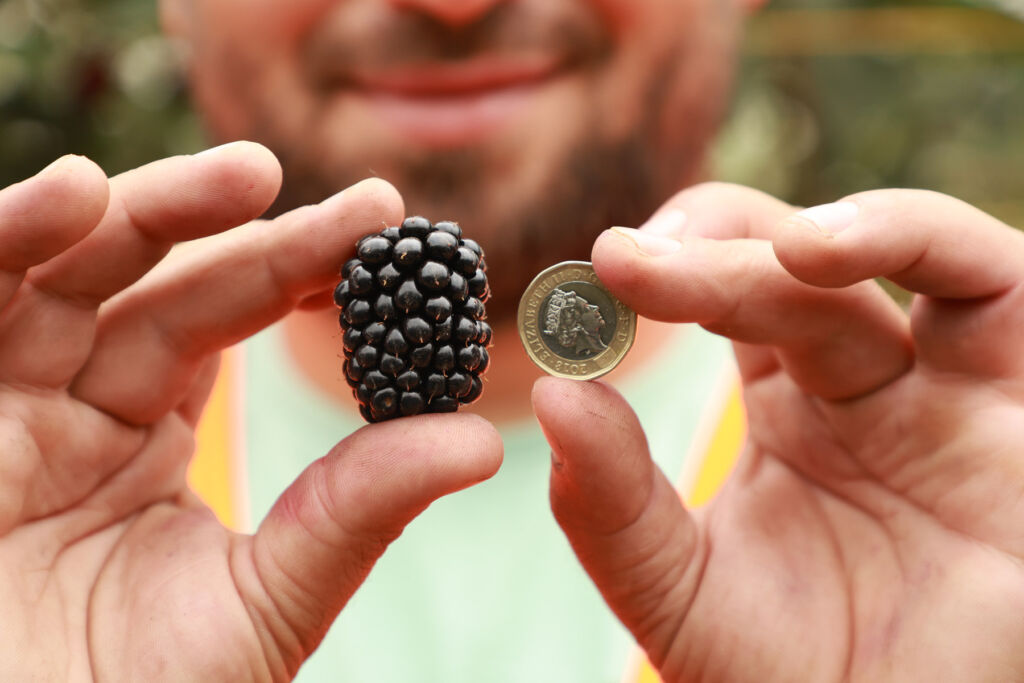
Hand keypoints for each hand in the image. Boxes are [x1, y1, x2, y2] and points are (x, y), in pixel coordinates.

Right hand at [0, 145, 500, 679]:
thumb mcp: (265, 598)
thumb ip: (356, 511)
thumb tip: (480, 440)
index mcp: (147, 434)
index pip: (227, 317)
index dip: (301, 263)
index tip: (387, 221)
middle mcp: (75, 403)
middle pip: (154, 280)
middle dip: (236, 223)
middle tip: (336, 190)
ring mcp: (5, 404)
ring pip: (65, 273)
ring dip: (139, 212)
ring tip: (239, 176)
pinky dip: (11, 242)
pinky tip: (73, 192)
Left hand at [533, 183, 1023, 680]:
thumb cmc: (787, 674)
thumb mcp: (674, 586)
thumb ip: (610, 501)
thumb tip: (553, 392)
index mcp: (792, 405)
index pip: (733, 293)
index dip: (668, 270)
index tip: (592, 277)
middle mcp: (873, 384)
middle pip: (801, 274)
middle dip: (713, 258)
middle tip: (627, 262)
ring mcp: (955, 395)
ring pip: (922, 254)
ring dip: (844, 225)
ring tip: (762, 246)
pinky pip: (1003, 291)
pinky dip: (927, 244)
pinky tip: (827, 250)